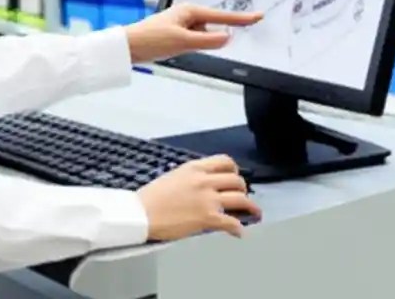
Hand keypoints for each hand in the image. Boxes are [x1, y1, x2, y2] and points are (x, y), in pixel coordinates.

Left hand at [124, 3, 261, 63]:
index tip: (258, 16)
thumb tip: (228, 37)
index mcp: (190, 11)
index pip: (222, 16)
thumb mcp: (182, 42)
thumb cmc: (151, 39)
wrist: (128, 46)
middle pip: (213, 25)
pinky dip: (196, 45)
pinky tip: (183, 50)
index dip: (241, 18)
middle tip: (213, 37)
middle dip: (217, 33)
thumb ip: (207, 40)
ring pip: (204, 34)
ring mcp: (182, 24)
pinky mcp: (177, 34)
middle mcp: (187, 14)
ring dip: (202, 42)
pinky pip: (195, 39)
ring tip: (178, 47)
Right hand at [137, 155, 260, 240]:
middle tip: (242, 197)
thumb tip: (203, 184)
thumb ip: (191, 177)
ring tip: (254, 213)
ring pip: (240, 199)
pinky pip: (231, 222)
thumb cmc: (151, 197)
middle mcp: (205, 180)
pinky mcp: (207, 218)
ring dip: (250, 207)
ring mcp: (208, 199)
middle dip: (243, 189)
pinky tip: (239, 232)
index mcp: (194, 168)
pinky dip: (238, 228)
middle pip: (237, 180)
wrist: (141, 214)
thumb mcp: (173, 176)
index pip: (225, 161)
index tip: (234, 178)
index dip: (234, 170)